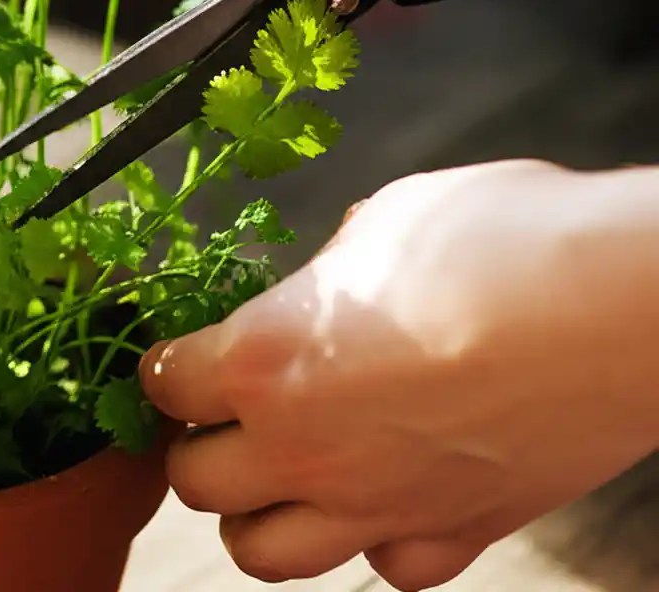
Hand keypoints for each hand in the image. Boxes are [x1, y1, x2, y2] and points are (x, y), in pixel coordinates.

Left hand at [141, 159, 658, 590]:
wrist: (621, 305)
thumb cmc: (502, 243)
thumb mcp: (382, 222)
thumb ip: (329, 270)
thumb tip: (322, 287)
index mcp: (263, 359)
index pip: (166, 385)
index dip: (166, 370)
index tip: (179, 363)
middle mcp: (302, 445)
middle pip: (196, 484)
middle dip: (198, 449)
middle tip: (224, 420)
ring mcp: (373, 502)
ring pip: (264, 554)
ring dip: (257, 517)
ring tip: (281, 476)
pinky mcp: (453, 532)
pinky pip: (386, 567)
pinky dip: (374, 541)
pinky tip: (388, 498)